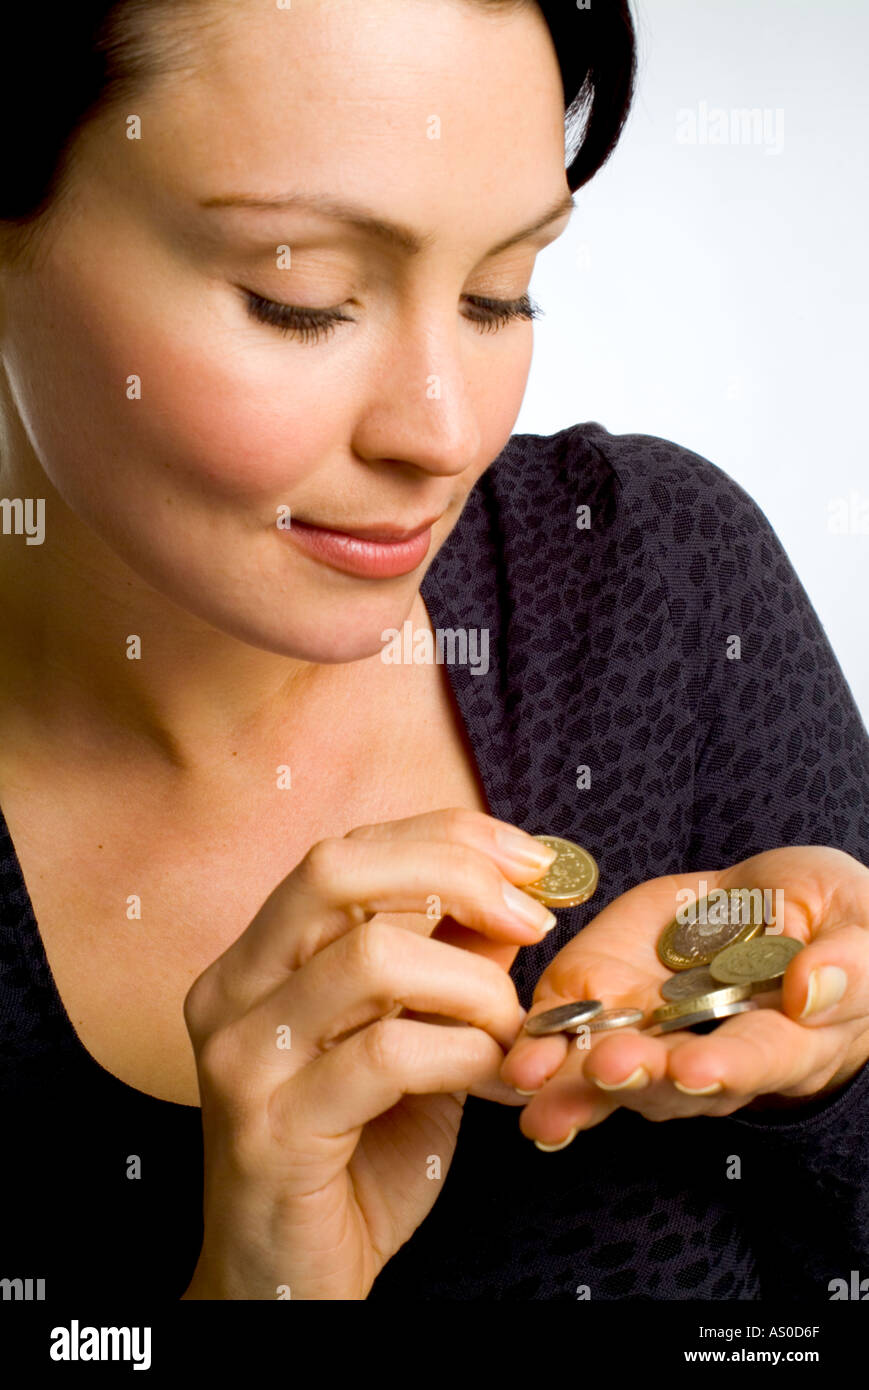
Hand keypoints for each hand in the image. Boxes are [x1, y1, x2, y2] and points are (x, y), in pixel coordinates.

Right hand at [179, 808, 555, 1298]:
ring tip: (505, 1029)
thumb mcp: (408, 1042)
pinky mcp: (273, 1127)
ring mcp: (243, 1057)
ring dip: (472, 985)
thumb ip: (445, 968)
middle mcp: (233, 990)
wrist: (286, 1283)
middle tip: (532, 918)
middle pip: (336, 872)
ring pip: (370, 957)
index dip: (444, 836)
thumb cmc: (353, 1158)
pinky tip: (489, 1078)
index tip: (528, 859)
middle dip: (455, 874)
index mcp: (257, 958)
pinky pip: (388, 1053)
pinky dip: (463, 1053)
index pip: (345, 851)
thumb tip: (511, 899)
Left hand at [499, 846, 868, 1148]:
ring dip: (571, 1083)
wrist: (770, 906)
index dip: (726, 1065)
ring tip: (538, 1079)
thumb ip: (848, 959)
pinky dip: (534, 1054)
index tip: (695, 1067)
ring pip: (610, 1075)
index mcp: (787, 1040)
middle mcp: (710, 1055)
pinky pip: (562, 1038)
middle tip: (610, 1065)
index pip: (758, 1058)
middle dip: (637, 1075)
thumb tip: (812, 989)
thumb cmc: (831, 917)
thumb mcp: (856, 919)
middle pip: (672, 1082)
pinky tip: (510, 1067)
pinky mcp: (600, 1002)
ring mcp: (650, 1036)